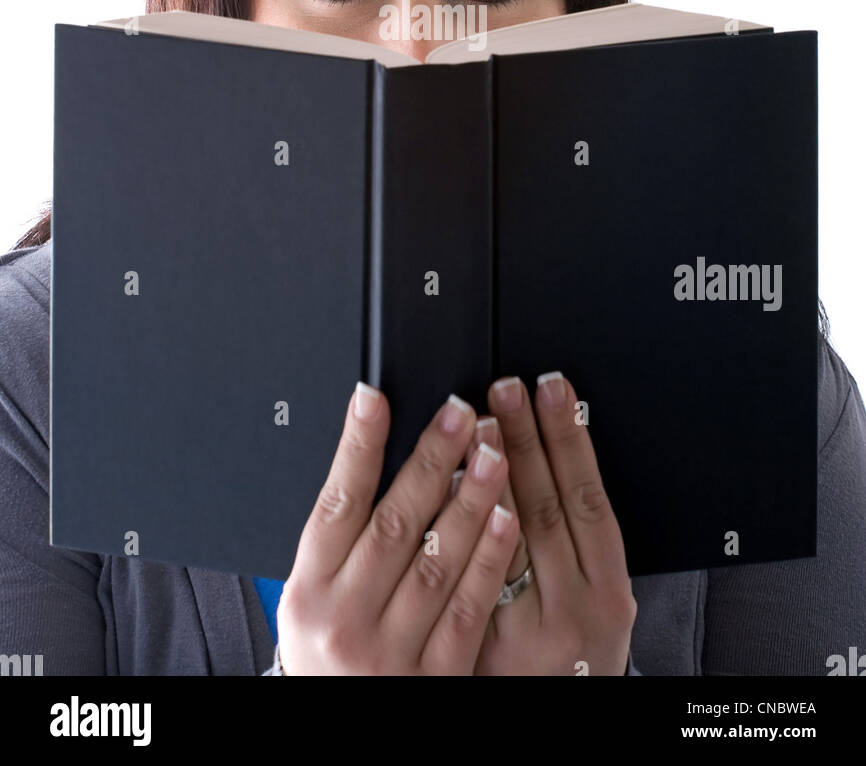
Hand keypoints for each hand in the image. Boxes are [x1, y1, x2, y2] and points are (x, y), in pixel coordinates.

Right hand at [275, 383, 522, 674]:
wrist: (345, 738)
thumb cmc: (330, 658)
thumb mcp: (314, 600)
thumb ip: (342, 542)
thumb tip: (372, 452)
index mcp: (308, 590)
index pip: (335, 503)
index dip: (357, 446)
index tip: (375, 397)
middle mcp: (345, 619)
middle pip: (394, 523)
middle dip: (430, 460)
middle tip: (460, 411)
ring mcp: (390, 651)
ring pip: (437, 560)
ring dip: (470, 499)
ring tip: (494, 450)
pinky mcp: (434, 678)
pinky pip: (468, 608)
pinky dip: (489, 559)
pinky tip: (506, 517)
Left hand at [454, 372, 636, 675]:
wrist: (556, 711)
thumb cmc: (575, 651)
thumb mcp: (596, 592)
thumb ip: (574, 532)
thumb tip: (547, 445)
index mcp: (608, 591)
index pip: (588, 498)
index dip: (570, 437)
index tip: (553, 388)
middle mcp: (570, 611)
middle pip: (544, 508)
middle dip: (523, 438)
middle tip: (504, 386)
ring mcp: (521, 633)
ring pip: (502, 543)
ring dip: (485, 474)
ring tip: (472, 420)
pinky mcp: (477, 652)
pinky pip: (462, 583)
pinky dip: (454, 532)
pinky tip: (443, 490)